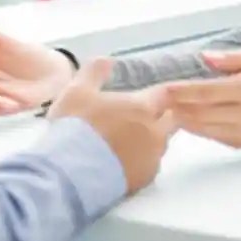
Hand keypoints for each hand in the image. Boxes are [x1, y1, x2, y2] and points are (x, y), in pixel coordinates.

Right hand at [48, 59, 175, 195]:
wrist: (71, 172)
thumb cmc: (75, 127)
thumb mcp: (77, 91)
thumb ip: (94, 72)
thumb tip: (107, 59)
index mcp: (142, 106)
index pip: (164, 94)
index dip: (158, 94)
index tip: (152, 96)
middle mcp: (154, 131)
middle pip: (169, 120)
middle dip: (159, 117)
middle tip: (139, 118)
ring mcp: (152, 157)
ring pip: (160, 144)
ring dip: (149, 140)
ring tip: (127, 142)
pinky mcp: (145, 180)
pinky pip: (150, 166)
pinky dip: (141, 162)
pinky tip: (123, 163)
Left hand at [163, 48, 240, 147]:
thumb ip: (232, 58)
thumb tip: (204, 57)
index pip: (207, 91)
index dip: (183, 91)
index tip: (163, 87)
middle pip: (200, 112)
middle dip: (175, 106)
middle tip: (154, 99)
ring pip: (202, 127)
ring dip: (180, 118)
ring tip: (161, 109)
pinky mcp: (240, 143)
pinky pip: (211, 135)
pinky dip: (194, 127)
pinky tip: (182, 117)